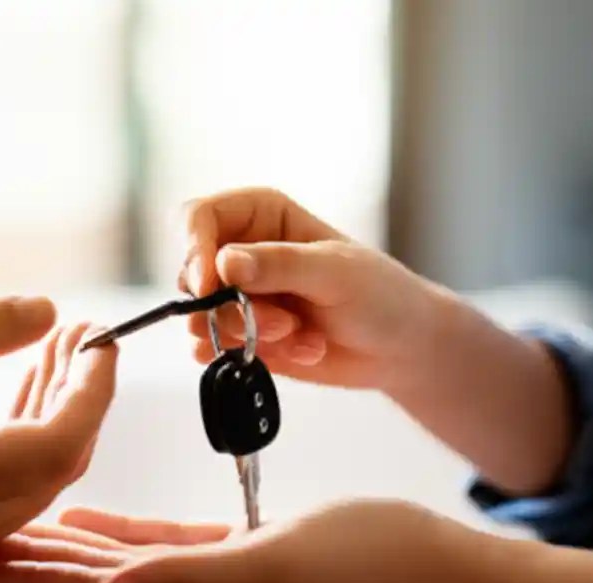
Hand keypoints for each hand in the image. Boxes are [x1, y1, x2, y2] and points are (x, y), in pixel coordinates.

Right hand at [0, 298, 117, 576]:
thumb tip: (45, 311)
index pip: (55, 446)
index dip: (92, 391)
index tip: (102, 337)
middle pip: (55, 468)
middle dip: (80, 398)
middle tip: (81, 333)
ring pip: (34, 482)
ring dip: (54, 416)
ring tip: (56, 347)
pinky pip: (6, 495)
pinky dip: (24, 442)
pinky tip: (24, 390)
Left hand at [0, 498, 492, 582]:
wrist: (440, 572)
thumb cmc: (373, 561)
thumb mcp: (281, 563)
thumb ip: (191, 579)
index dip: (40, 578)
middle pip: (101, 581)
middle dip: (40, 561)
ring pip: (128, 563)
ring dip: (74, 548)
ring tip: (23, 531)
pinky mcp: (250, 559)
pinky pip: (169, 547)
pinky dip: (127, 533)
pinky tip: (100, 520)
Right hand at [179, 188, 451, 390]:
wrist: (399, 347)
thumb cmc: (379, 293)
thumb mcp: (334, 272)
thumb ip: (279, 264)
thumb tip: (224, 263)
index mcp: (259, 215)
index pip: (197, 218)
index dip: (194, 250)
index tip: (211, 285)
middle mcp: (241, 252)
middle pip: (192, 275)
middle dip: (232, 308)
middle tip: (283, 323)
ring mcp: (238, 297)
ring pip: (201, 317)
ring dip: (247, 335)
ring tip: (300, 336)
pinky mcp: (241, 336)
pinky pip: (213, 350)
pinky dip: (250, 357)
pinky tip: (298, 351)